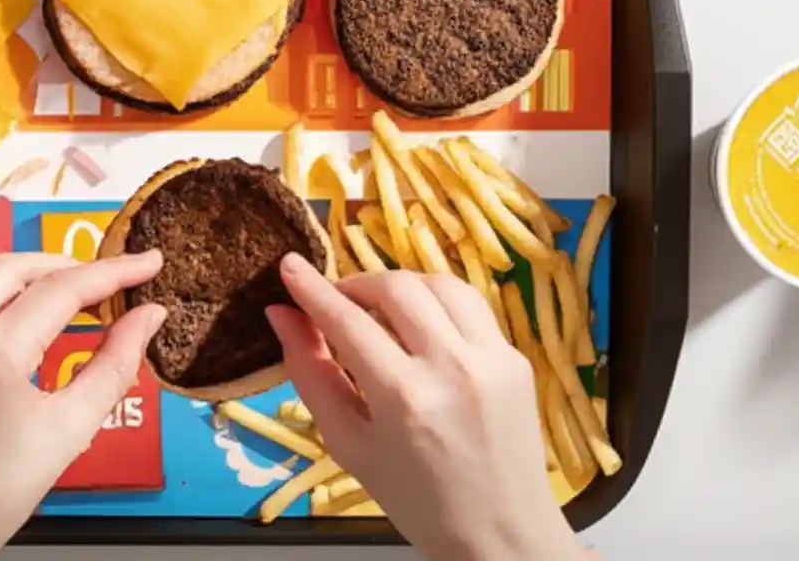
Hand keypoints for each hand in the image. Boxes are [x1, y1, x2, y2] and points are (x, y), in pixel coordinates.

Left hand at [0, 251, 165, 560]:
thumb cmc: (0, 493)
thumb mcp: (71, 430)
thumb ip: (115, 365)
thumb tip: (148, 316)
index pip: (62, 290)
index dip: (113, 271)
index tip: (148, 263)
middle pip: (15, 267)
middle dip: (67, 265)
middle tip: (109, 278)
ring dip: (30, 279)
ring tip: (74, 296)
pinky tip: (25, 326)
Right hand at [267, 253, 589, 560]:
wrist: (500, 533)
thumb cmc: (414, 499)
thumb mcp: (348, 445)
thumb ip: (311, 374)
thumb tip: (281, 315)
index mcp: (404, 397)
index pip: (347, 320)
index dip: (312, 288)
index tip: (288, 266)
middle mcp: (452, 366)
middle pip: (396, 287)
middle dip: (356, 283)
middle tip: (336, 302)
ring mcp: (492, 357)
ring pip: (439, 283)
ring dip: (401, 285)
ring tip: (378, 309)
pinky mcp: (516, 357)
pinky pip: (470, 306)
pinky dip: (437, 303)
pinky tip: (421, 326)